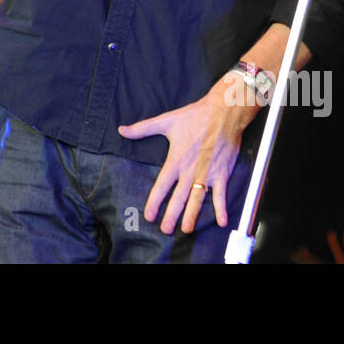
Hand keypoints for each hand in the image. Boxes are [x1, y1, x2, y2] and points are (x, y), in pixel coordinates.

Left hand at [117, 74, 257, 233]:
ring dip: (192, 216)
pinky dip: (221, 208)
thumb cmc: (194, 116)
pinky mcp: (221, 173)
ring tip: (186, 229)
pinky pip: (221, 194)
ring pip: (197, 199)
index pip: (161, 186)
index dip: (154, 202)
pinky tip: (221, 222)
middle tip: (165, 230)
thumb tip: (121, 130)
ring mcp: (206, 174)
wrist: (222, 113)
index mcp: (175, 161)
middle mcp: (190, 171)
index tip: (149, 216)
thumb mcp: (165, 121)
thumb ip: (142, 128)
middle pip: (178, 198)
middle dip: (171, 215)